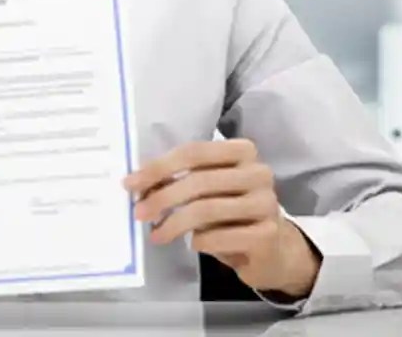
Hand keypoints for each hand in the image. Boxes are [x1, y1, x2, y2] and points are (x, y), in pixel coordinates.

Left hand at [123, 139, 319, 298]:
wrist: (271, 249)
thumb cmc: (231, 213)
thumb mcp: (207, 190)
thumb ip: (179, 181)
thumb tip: (137, 185)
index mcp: (242, 151)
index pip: (194, 152)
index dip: (159, 167)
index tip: (130, 184)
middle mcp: (259, 172)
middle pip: (198, 181)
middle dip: (162, 197)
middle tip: (139, 212)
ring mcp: (267, 203)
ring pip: (206, 209)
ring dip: (173, 224)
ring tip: (156, 234)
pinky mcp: (268, 234)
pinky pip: (220, 237)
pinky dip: (199, 241)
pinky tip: (192, 244)